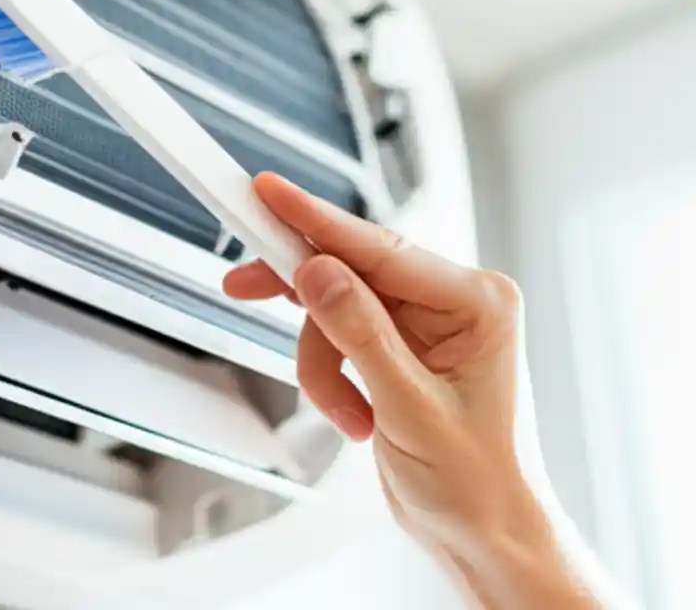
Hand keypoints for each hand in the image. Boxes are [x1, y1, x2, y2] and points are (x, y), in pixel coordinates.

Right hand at [224, 174, 590, 608]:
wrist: (484, 534)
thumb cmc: (478, 482)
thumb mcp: (409, 408)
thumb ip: (360, 333)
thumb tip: (318, 272)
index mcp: (477, 302)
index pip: (381, 248)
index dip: (317, 219)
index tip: (269, 192)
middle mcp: (452, 302)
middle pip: (349, 271)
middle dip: (300, 296)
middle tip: (243, 280)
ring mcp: (422, 324)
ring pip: (332, 310)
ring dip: (321, 366)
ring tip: (345, 414)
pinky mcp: (395, 347)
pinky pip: (336, 336)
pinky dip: (328, 376)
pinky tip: (351, 413)